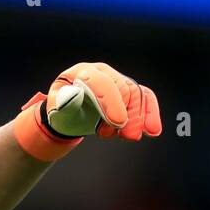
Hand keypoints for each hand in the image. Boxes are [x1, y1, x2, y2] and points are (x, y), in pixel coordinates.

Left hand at [43, 62, 161, 139]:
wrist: (69, 111)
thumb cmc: (62, 109)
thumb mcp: (56, 109)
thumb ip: (63, 104)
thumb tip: (71, 97)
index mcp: (81, 73)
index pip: (99, 82)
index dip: (111, 101)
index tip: (118, 122)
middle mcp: (103, 72)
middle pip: (122, 88)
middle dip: (127, 113)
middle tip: (127, 136)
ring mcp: (117, 80)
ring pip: (136, 94)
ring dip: (138, 117)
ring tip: (131, 137)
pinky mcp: (129, 90)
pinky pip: (145, 97)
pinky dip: (150, 113)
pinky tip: (152, 131)